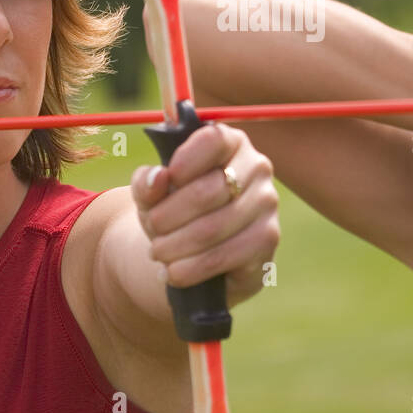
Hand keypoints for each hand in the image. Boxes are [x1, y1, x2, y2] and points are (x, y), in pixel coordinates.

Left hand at [130, 122, 278, 306]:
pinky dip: (190, 268)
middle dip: (168, 215)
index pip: (213, 140)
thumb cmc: (175, 211)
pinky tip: (173, 272)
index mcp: (231, 142)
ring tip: (157, 252)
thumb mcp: (151, 195)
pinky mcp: (267, 240)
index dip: (184, 162)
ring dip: (175, 245)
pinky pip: (223, 256)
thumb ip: (146, 183)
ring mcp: (266, 203)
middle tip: (152, 228)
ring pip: (213, 228)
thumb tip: (157, 177)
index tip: (166, 180)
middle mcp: (256, 167)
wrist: (195, 253)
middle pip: (209, 190)